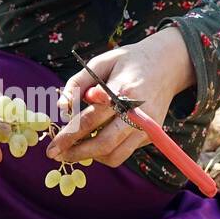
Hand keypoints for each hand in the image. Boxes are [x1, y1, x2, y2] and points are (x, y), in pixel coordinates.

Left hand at [46, 27, 196, 168]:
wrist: (168, 64)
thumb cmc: (128, 62)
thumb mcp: (100, 63)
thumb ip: (78, 83)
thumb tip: (61, 107)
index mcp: (122, 91)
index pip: (90, 120)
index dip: (68, 136)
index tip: (51, 148)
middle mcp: (138, 113)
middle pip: (103, 144)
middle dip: (77, 154)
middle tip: (58, 155)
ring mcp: (147, 127)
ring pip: (115, 156)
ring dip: (92, 156)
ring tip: (77, 148)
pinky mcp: (152, 135)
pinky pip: (125, 152)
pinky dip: (107, 152)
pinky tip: (96, 139)